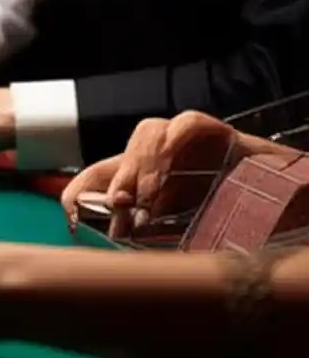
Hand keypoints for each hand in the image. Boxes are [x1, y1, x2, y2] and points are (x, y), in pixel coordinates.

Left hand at [60, 111, 280, 236]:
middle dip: (111, 179)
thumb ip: (151, 233)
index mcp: (142, 184)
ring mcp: (183, 143)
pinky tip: (171, 170)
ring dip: (140, 163)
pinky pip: (185, 124)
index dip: (76, 192)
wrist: (286, 203)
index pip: (95, 178)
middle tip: (118, 206)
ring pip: (146, 132)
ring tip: (145, 197)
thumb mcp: (183, 233)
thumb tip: (117, 233)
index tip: (71, 215)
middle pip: (119, 154)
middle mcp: (157, 159)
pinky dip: (173, 144)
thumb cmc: (231, 220)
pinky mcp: (213, 132)